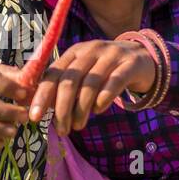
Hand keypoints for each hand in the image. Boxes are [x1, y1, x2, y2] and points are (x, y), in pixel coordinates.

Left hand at [22, 40, 156, 135]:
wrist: (143, 58)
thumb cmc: (106, 71)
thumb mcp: (84, 74)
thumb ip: (63, 87)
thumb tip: (39, 109)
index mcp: (74, 52)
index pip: (53, 73)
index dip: (42, 96)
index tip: (35, 117)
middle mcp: (91, 50)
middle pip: (70, 81)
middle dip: (62, 109)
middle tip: (62, 129)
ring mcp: (111, 55)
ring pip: (90, 84)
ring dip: (81, 109)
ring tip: (78, 126)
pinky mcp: (130, 64)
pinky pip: (114, 82)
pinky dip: (104, 99)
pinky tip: (98, 111)